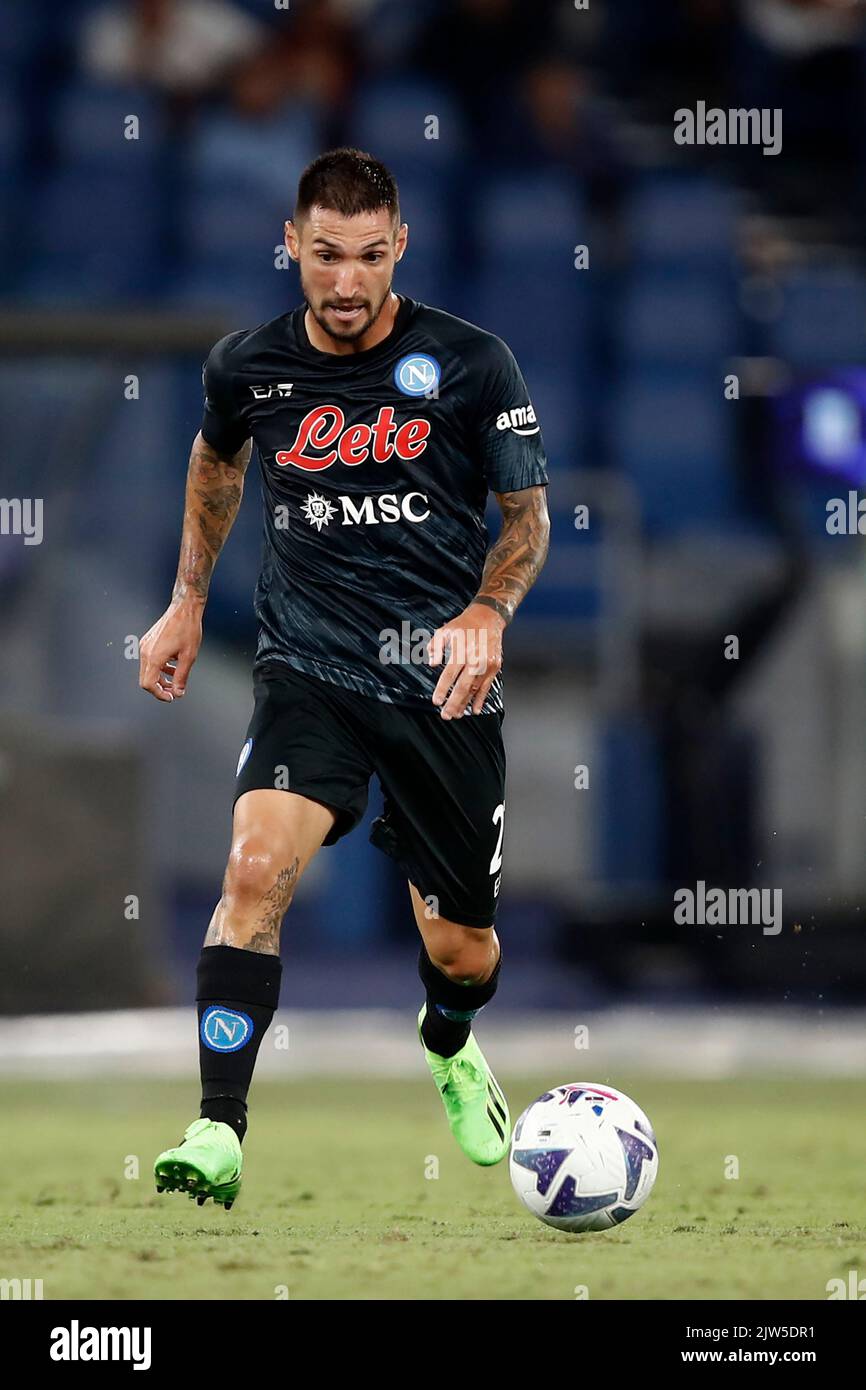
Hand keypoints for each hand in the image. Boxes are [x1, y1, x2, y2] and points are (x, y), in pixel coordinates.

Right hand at [139, 599, 202, 701]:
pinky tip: (173, 665)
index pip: (149, 684)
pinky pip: (150, 660)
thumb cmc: (188, 629)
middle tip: (174, 691)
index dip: (159, 694)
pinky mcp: (148, 641)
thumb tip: (178, 693)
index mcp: (153, 657)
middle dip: (160, 688)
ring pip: (148, 670)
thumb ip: (181, 677)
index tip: (171, 697)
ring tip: (176, 679)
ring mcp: (145, 645)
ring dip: (160, 678)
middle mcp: (145, 651)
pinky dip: (160, 667)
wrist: (184, 608)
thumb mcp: (188, 657)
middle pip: (146, 679)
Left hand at [427, 602, 504, 718]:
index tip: (436, 701)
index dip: (442, 690)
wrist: (489, 618)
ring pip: (475, 689)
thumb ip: (435, 647)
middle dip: (453, 703)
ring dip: (465, 704)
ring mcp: (487, 665)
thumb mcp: (444, 631)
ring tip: (456, 715)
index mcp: (461, 650)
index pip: (449, 675)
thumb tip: (432, 663)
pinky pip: (487, 687)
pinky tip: (474, 709)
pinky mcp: (494, 667)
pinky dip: (481, 699)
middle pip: (463, 686)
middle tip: (445, 715)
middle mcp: (475, 659)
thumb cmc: (464, 625)